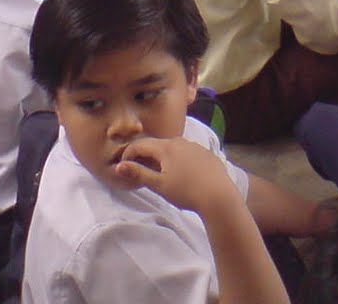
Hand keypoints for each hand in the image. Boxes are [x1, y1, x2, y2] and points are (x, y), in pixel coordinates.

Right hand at [112, 136, 240, 215]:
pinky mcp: (207, 154)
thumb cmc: (186, 191)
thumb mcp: (159, 185)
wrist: (219, 196)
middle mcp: (181, 141)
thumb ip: (139, 174)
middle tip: (140, 172)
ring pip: (173, 149)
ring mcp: (196, 146)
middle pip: (157, 145)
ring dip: (162, 158)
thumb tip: (118, 166)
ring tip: (160, 174)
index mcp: (167, 147)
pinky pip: (187, 153)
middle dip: (146, 156)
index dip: (129, 154)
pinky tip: (182, 175)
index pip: (141, 144)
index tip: (124, 167)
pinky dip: (178, 161)